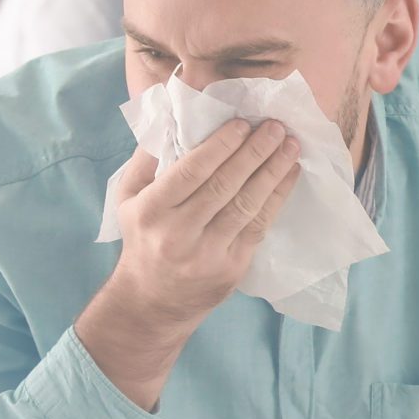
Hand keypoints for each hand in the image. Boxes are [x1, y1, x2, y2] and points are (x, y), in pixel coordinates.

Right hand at [77, 119, 301, 406]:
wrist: (152, 302)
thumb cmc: (143, 237)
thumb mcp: (128, 198)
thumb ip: (148, 159)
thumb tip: (173, 116)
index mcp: (152, 211)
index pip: (191, 172)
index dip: (220, 146)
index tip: (243, 124)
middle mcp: (178, 233)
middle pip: (223, 186)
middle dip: (253, 152)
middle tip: (276, 127)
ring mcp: (207, 253)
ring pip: (246, 205)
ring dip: (272, 172)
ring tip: (290, 146)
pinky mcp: (231, 268)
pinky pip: (258, 226)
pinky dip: (277, 198)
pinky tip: (289, 175)